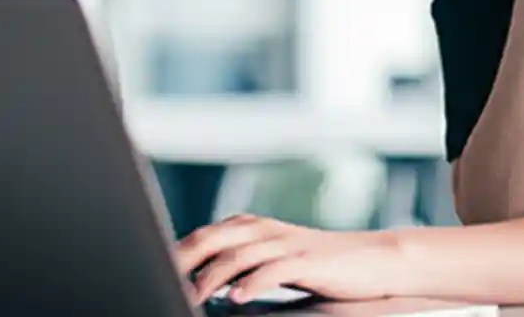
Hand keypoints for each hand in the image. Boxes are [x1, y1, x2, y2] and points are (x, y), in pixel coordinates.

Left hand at [175, 213, 407, 305]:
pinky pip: (273, 270)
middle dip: (184, 260)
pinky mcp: (306, 261)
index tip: (154, 271)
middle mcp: (264, 229)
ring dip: (211, 277)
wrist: (369, 259)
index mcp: (251, 226)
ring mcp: (285, 243)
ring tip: (192, 296)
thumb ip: (239, 261)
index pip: (204, 235)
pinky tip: (235, 298)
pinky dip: (251, 283)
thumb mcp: (273, 256)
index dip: (177, 252)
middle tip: (163, 281)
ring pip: (238, 255)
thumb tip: (195, 279)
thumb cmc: (317, 263)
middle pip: (214, 238)